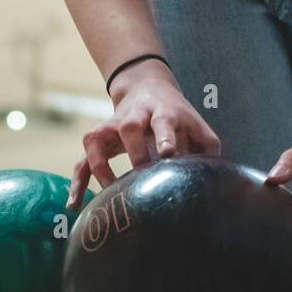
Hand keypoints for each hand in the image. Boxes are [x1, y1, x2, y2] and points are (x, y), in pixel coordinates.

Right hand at [68, 61, 220, 207]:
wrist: (145, 87)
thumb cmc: (175, 115)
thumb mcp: (194, 122)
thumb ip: (207, 146)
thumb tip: (216, 176)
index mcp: (162, 113)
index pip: (164, 122)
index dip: (165, 137)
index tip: (168, 154)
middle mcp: (134, 117)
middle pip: (130, 128)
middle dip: (134, 151)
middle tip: (141, 173)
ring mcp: (112, 126)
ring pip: (97, 141)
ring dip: (100, 166)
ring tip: (108, 191)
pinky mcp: (98, 139)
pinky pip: (82, 160)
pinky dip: (78, 181)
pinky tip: (75, 205)